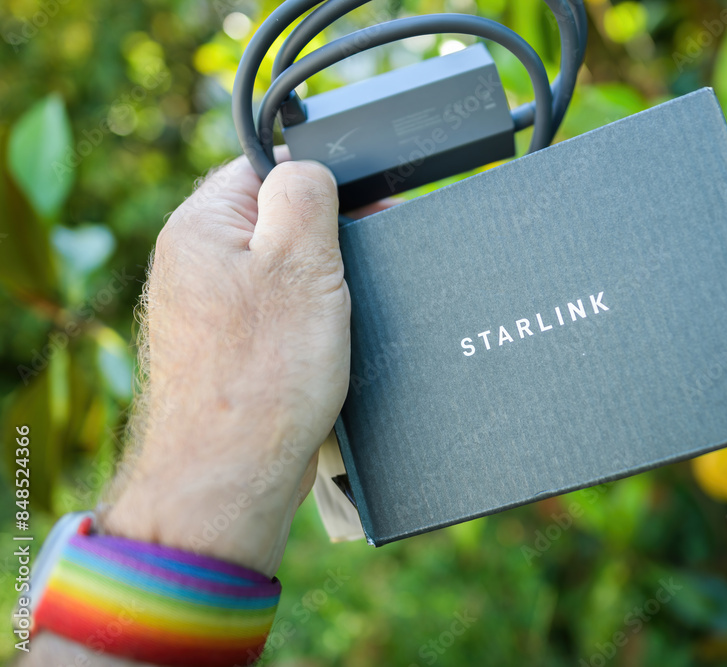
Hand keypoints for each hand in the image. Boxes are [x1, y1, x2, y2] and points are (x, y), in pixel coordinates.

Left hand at [100, 151, 357, 575]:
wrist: (228, 478)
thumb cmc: (261, 377)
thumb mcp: (301, 264)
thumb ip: (304, 195)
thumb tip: (309, 169)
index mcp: (201, 227)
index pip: (265, 167)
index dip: (322, 182)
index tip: (362, 213)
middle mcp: (193, 265)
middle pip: (275, 223)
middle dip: (325, 244)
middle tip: (352, 276)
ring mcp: (206, 312)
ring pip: (280, 274)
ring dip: (318, 291)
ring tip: (334, 323)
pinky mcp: (225, 352)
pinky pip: (276, 318)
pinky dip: (306, 328)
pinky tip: (321, 353)